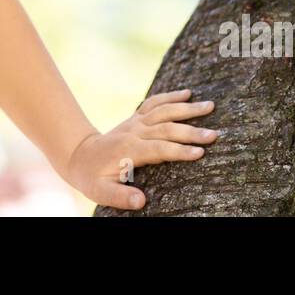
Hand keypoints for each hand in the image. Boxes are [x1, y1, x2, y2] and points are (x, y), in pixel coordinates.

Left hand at [62, 89, 217, 210]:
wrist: (80, 155)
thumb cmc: (92, 177)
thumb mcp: (100, 192)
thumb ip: (119, 197)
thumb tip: (141, 201)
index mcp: (128, 150)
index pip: (158, 149)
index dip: (179, 151)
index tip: (200, 152)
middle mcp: (134, 132)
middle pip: (166, 128)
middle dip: (191, 131)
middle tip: (214, 134)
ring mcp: (135, 122)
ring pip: (163, 111)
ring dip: (186, 107)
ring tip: (210, 106)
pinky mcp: (136, 117)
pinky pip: (154, 103)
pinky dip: (170, 96)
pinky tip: (187, 93)